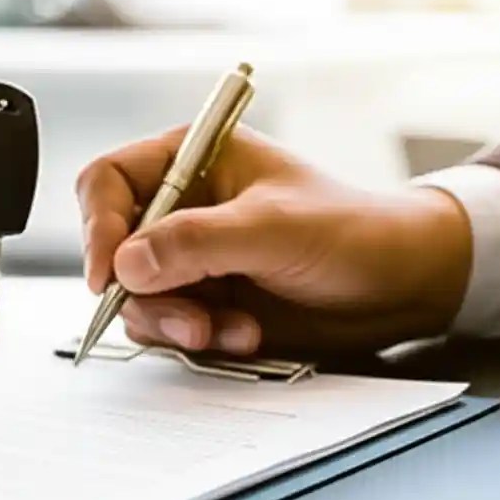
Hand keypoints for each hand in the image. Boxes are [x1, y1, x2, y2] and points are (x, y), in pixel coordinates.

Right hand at [77, 126, 472, 353]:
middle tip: (188, 319)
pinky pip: (167, 327)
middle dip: (146, 292)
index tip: (110, 274)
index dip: (99, 227)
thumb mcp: (274, 228)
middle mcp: (182, 207)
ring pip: (136, 297)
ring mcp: (190, 258)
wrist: (400, 286)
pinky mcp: (203, 301)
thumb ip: (197, 241)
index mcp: (191, 160)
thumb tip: (127, 264)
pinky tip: (244, 334)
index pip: (109, 183)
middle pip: (114, 249)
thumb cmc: (352, 232)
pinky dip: (198, 340)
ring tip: (229, 330)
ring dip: (177, 322)